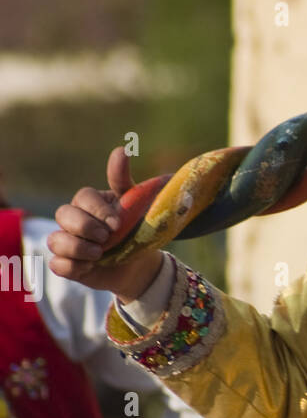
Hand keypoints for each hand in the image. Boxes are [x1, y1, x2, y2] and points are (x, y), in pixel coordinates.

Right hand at [49, 146, 162, 300]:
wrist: (140, 263)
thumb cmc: (135, 229)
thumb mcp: (135, 204)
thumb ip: (123, 181)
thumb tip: (120, 150)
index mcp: (89, 202)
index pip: (83, 197)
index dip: (98, 210)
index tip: (117, 224)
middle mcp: (74, 220)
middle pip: (63, 215)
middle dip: (84, 226)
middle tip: (106, 238)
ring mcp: (68, 242)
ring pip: (55, 241)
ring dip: (76, 248)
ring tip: (99, 254)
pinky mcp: (68, 265)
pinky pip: (57, 265)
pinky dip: (72, 266)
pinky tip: (90, 267)